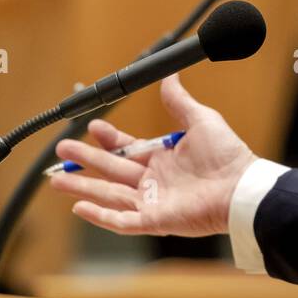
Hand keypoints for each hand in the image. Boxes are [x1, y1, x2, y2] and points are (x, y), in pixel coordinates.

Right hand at [48, 73, 257, 236]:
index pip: (126, 149)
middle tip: (61, 151)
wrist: (241, 187)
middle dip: (84, 160)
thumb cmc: (228, 156)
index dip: (107, 139)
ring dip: (82, 188)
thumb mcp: (200, 119)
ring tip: (56, 181)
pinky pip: (121, 221)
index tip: (92, 127)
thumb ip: (179, 101)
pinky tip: (79, 208)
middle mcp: (154, 182)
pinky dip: (99, 216)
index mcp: (162, 159)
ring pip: (108, 195)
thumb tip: (170, 75)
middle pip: (110, 171)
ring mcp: (152, 203)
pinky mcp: (154, 221)